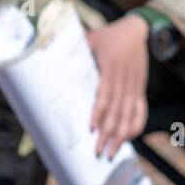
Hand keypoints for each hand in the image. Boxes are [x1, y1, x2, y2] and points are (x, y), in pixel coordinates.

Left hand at [87, 14, 150, 159]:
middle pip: (118, 111)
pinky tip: (129, 139)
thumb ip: (73, 49)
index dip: (99, 112)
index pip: (106, 94)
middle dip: (109, 133)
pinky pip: (140, 111)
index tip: (91, 128)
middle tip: (98, 151)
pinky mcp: (140, 89)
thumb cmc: (108, 36)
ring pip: (129, 115)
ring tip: (111, 153)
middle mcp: (126, 80)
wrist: (136, 31)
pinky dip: (136, 125)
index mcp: (112, 68)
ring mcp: (135, 86)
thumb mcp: (91, 39)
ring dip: (121, 136)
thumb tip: (44, 53)